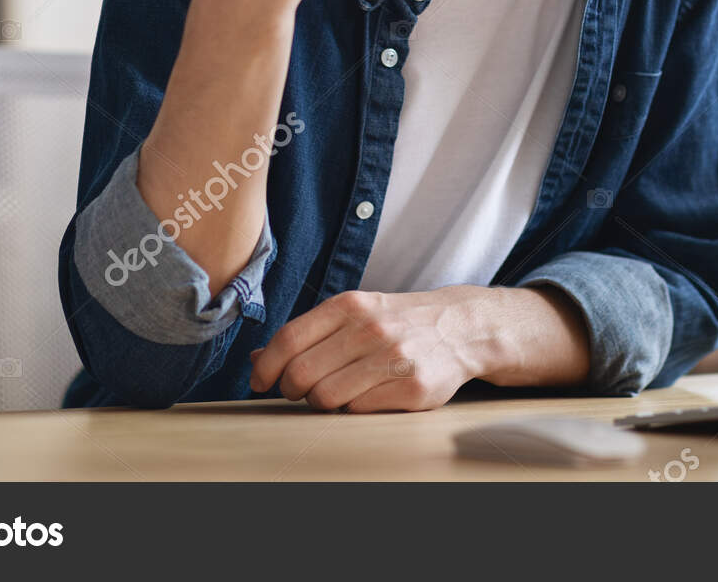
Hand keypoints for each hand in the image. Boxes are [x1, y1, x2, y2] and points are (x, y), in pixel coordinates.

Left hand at [248, 287, 495, 411]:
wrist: (461, 327)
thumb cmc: (397, 322)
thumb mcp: (355, 313)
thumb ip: (308, 333)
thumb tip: (255, 359)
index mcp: (350, 305)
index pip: (289, 340)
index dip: (266, 367)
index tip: (261, 382)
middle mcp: (371, 328)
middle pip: (301, 374)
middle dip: (291, 390)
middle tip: (299, 392)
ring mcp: (394, 358)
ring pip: (326, 398)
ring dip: (322, 402)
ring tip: (335, 393)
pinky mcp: (413, 387)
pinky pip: (359, 411)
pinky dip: (353, 409)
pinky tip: (365, 396)